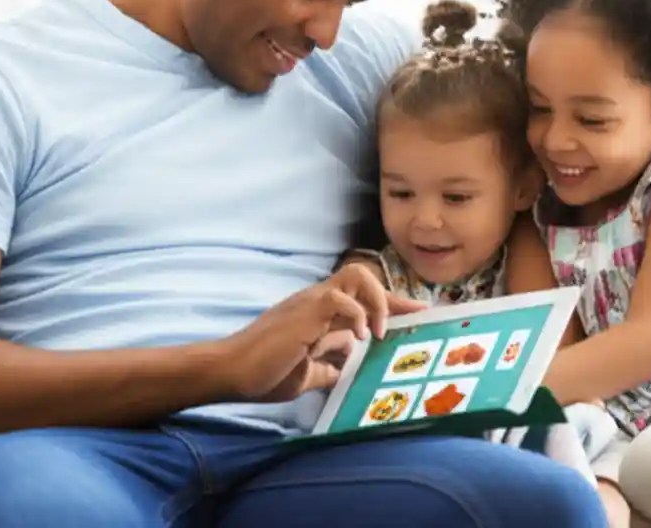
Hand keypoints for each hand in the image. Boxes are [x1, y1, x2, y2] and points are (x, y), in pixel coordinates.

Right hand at [224, 263, 425, 402]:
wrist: (230, 372)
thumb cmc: (263, 373)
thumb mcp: (305, 374)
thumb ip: (327, 367)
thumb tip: (348, 370)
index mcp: (317, 313)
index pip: (360, 297)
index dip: (391, 304)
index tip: (419, 313)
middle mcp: (316, 300)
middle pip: (362, 276)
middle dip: (391, 297)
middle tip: (408, 321)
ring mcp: (309, 302)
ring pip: (355, 275)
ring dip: (376, 301)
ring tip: (378, 332)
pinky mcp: (304, 312)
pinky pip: (340, 298)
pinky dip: (356, 315)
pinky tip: (359, 339)